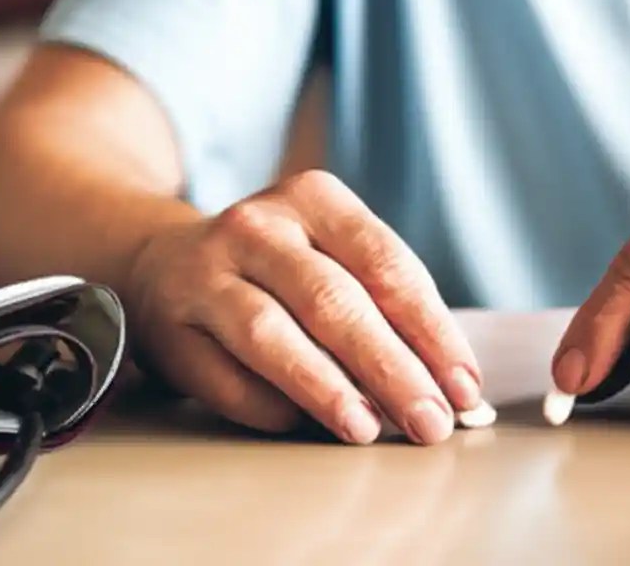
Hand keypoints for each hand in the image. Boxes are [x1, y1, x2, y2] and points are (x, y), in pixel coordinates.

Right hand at [126, 169, 481, 444]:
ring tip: (369, 429)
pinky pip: (226, 377)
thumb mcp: (336, 258)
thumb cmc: (283, 269)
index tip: (464, 388)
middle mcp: (258, 226)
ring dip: (328, 389)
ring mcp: (205, 272)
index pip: (387, 265)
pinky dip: (271, 407)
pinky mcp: (170, 326)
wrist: (165, 262)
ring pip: (274, 335)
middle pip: (335, 301)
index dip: (432, 331)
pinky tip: (306, 427)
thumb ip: (392, 311)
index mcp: (316, 199)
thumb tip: (453, 389)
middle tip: (431, 422)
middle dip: (392, 369)